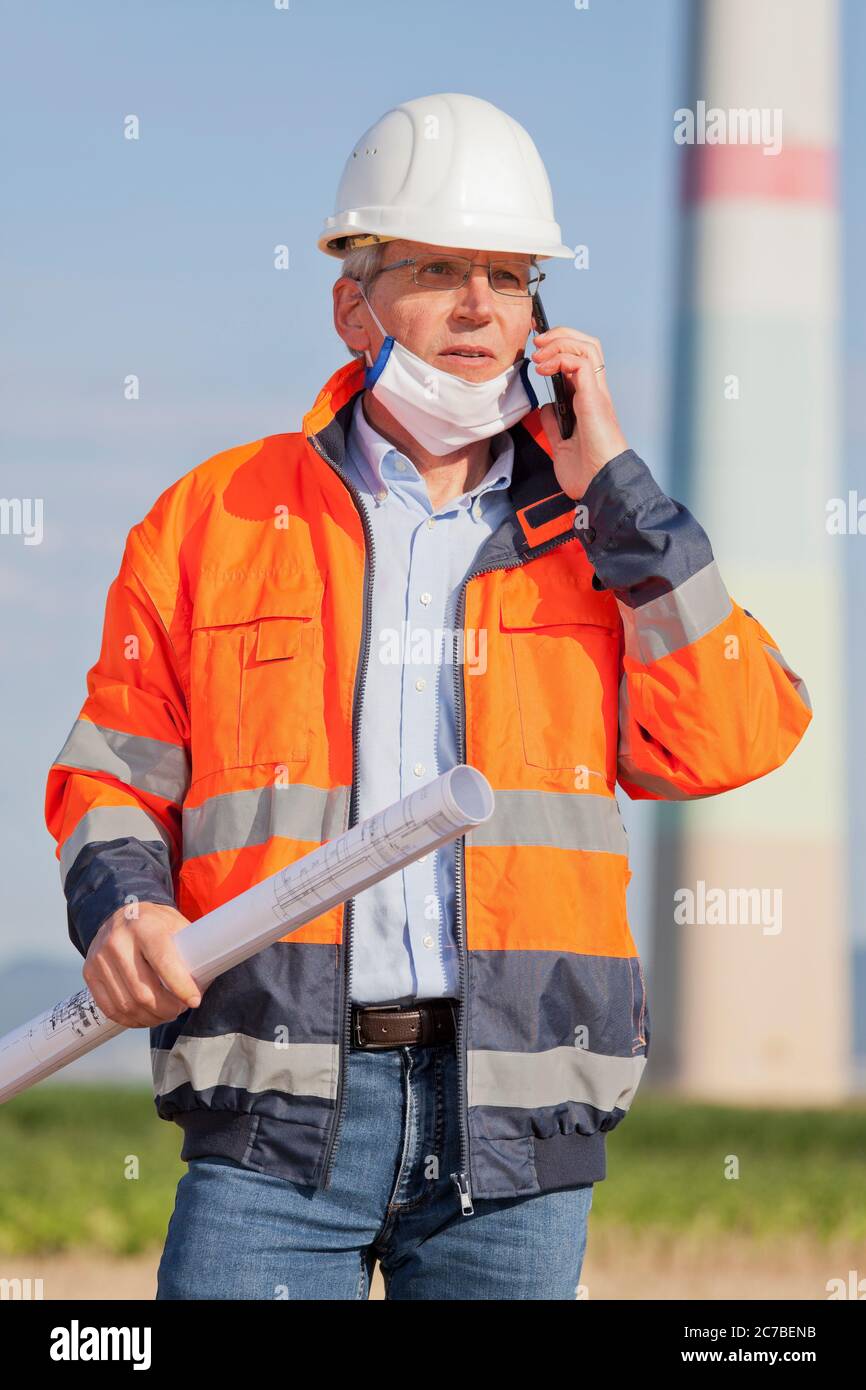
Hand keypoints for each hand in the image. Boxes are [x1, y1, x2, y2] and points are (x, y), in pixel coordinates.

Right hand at [82, 901, 202, 1027]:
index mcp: (145, 926)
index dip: (181, 986)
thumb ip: (189, 949)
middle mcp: (118, 940)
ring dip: (150, 1018)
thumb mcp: (176, 925)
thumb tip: (206, 979)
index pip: (164, 962)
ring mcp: (99, 957)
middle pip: (144, 991)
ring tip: (165, 1014)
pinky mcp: (89, 972)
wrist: (121, 915)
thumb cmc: (156, 924)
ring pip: (127, 1005)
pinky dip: (130, 1020)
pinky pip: (110, 1008)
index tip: (194, 1000)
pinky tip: (144, 1017)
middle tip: (179, 1009)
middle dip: (167, 1009)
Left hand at [531, 327, 628, 498]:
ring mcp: (596, 393)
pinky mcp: (594, 398)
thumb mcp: (561, 445)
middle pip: (586, 344)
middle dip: (560, 335)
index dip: (558, 347)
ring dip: (559, 341)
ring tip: (539, 351)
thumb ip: (554, 424)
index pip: (578, 360)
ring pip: (587, 346)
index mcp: (588, 400)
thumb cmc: (587, 471)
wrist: (600, 484)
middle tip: (536, 341)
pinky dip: (560, 358)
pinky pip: (581, 363)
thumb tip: (545, 408)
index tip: (536, 349)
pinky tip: (544, 368)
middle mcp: (595, 392)